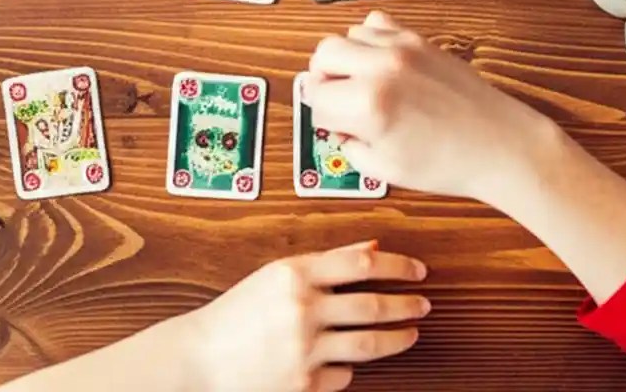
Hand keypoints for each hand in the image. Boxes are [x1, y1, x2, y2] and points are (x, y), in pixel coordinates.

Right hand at [181, 241, 428, 391]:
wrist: (201, 358)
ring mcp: (304, 349)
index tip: (418, 270)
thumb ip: (325, 262)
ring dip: (396, 339)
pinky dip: (350, 368)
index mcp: (293, 274)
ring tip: (410, 334)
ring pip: (368, 344)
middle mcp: (301, 310)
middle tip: (423, 305)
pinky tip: (350, 363)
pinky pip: (344, 375)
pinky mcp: (303, 384)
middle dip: (406, 305)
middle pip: (372, 305)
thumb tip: (373, 247)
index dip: (398, 266)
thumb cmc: (237, 314)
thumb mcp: (277, 276)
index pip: (362, 263)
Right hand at [306, 11, 562, 200]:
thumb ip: (348, 144)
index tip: (339, 129)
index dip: (324, 120)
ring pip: (345, 36)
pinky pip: (376, 24)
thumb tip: (336, 126)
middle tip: (340, 104)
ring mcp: (401, 48)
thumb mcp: (383, 169)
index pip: (316, 99)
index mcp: (368, 105)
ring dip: (345, 60)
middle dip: (324, 82)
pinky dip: (369, 42)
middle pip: (322, 57)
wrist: (501, 146)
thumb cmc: (449, 163)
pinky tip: (381, 67)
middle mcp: (380, 67)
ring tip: (362, 85)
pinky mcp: (419, 40)